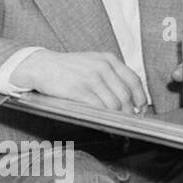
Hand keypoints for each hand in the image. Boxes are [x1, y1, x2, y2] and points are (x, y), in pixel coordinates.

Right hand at [13, 49, 147, 112]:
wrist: (41, 66)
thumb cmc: (68, 67)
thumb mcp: (94, 61)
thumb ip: (111, 73)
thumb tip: (129, 94)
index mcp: (109, 59)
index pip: (134, 80)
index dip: (141, 97)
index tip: (141, 108)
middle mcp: (102, 67)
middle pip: (125, 94)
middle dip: (130, 111)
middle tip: (130, 120)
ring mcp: (91, 78)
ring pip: (114, 103)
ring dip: (118, 116)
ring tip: (118, 122)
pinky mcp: (78, 90)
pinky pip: (98, 107)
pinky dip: (104, 116)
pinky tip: (105, 120)